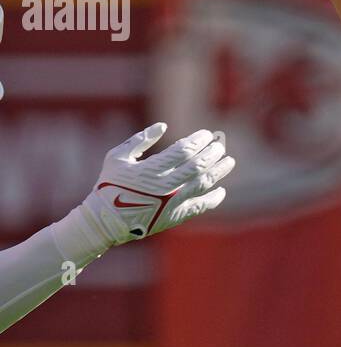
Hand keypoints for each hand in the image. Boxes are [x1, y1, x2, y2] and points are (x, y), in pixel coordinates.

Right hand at [77, 124, 234, 247]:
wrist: (104, 221)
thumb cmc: (109, 185)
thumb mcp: (117, 156)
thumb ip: (140, 140)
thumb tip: (163, 126)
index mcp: (151, 169)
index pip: (183, 150)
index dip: (198, 140)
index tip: (207, 134)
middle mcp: (165, 186)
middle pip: (198, 165)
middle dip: (212, 153)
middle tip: (220, 144)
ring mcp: (172, 202)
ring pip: (204, 184)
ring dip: (219, 171)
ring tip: (229, 161)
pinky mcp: (175, 217)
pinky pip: (200, 207)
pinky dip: (213, 199)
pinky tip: (221, 190)